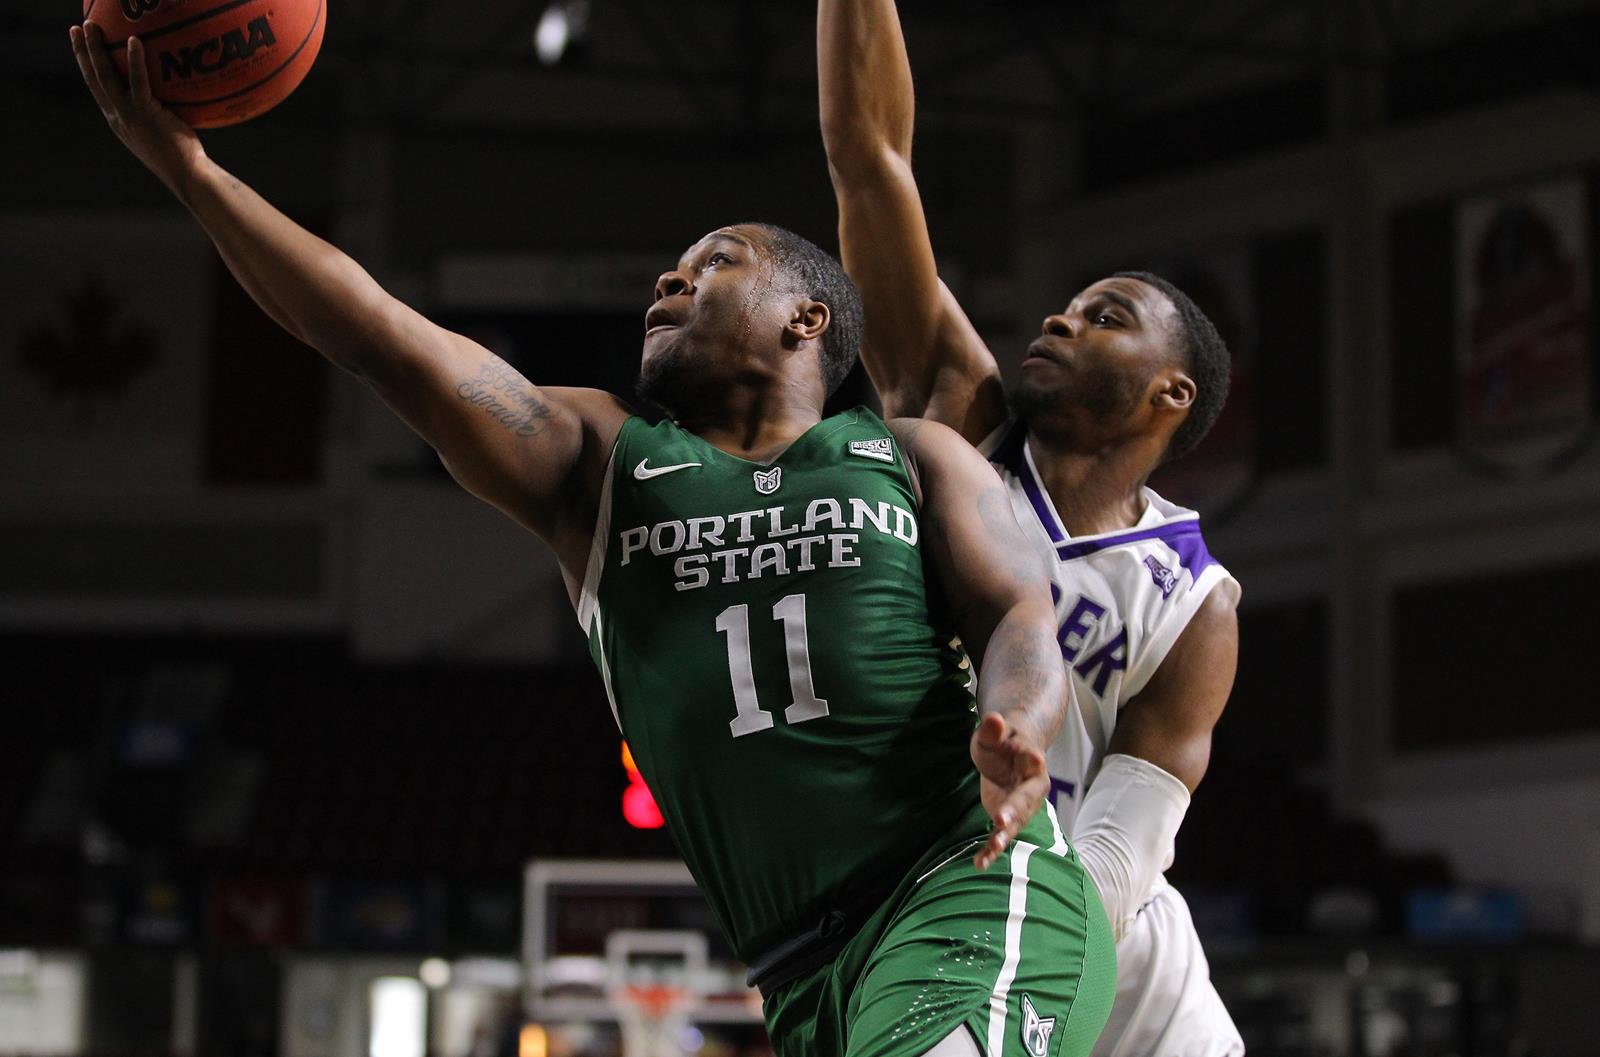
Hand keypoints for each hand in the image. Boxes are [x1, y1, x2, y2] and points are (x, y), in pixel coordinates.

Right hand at [70, 24, 205, 190]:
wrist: (187, 176)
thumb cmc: (183, 155)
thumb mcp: (162, 131)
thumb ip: (157, 112)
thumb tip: (172, 92)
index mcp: (118, 120)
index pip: (97, 89)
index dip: (86, 67)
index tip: (80, 46)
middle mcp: (117, 117)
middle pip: (93, 78)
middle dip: (82, 52)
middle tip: (76, 28)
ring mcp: (128, 116)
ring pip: (105, 77)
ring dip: (95, 49)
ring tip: (91, 26)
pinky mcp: (145, 115)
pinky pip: (138, 82)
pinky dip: (134, 61)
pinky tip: (134, 40)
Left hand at [970, 711, 1049, 869]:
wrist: (1012, 754)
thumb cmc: (1004, 740)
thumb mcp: (993, 732)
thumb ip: (993, 728)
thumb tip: (993, 718)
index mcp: (1032, 761)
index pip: (1034, 760)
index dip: (1034, 760)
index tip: (1036, 758)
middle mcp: (1032, 788)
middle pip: (1025, 800)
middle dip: (1015, 810)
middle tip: (1002, 819)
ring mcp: (1021, 807)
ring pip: (1015, 824)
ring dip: (1004, 838)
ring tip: (992, 849)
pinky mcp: (1008, 819)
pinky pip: (1000, 836)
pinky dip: (990, 850)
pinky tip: (978, 863)